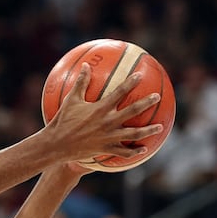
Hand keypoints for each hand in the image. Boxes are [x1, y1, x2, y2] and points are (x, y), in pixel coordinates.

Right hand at [44, 65, 165, 162]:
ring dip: (148, 131)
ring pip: (133, 134)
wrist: (56, 145)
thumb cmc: (62, 121)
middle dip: (147, 103)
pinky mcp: (105, 149)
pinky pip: (123, 152)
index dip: (131, 82)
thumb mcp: (70, 100)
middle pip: (133, 111)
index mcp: (100, 109)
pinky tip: (144, 149)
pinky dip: (134, 151)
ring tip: (160, 127)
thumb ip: (80, 83)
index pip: (119, 92)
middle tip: (157, 97)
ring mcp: (108, 137)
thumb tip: (85, 65)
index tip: (140, 75)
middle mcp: (107, 122)